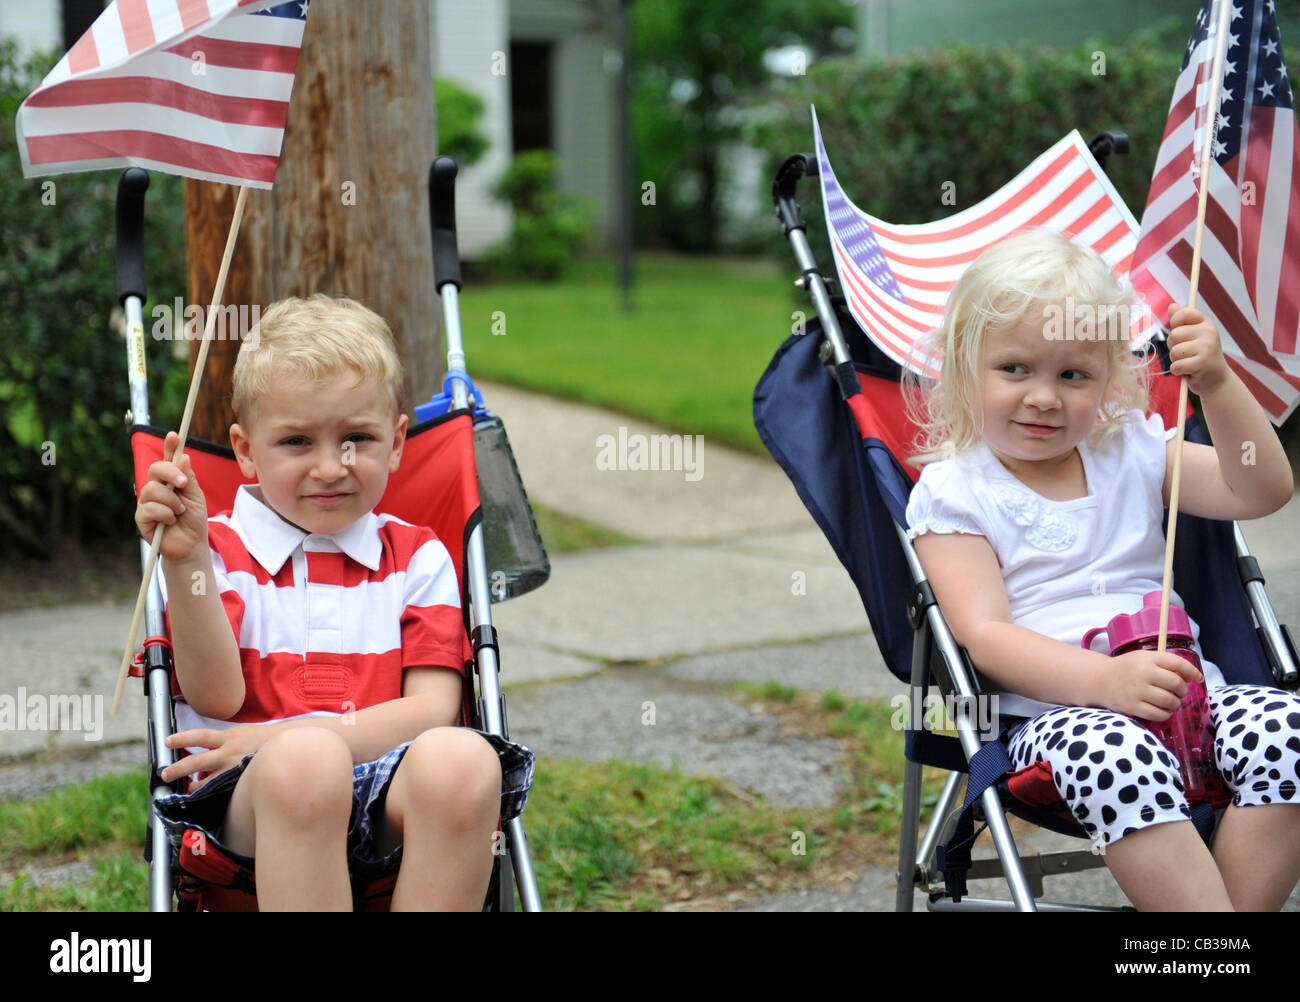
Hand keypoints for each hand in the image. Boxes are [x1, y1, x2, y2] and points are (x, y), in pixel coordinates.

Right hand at [134, 431, 209, 562]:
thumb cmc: (194, 520)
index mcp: (171, 480)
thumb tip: (183, 457)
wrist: (191, 545)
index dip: (169, 446)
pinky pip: (149, 508)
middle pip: (155, 469)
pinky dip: (165, 514)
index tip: (175, 435)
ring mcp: (147, 502)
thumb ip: (189, 478)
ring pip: (152, 489)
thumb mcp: (196, 496)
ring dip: (171, 501)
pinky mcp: (141, 517)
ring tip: (180, 512)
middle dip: (171, 473)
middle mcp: (156, 488)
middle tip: (184, 484)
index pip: (168, 460)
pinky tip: (170, 521)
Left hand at [160, 725, 269, 788]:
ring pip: (208, 780)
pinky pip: (222, 789)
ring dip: (195, 785)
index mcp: (227, 738)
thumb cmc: (259, 738)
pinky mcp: (241, 780)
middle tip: (165, 774)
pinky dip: (214, 792)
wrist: (285, 746)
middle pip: (197, 761)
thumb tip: (202, 747)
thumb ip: (221, 740)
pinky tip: (209, 796)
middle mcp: (229, 753)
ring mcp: (234, 768)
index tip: (167, 741)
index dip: (183, 738)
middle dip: (178, 768)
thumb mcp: (239, 732)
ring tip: (190, 787)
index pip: (201, 736)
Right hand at [1097, 649, 1202, 721]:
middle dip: (1183, 690)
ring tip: (1171, 702)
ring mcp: (1137, 691)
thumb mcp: (1144, 659)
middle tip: (1179, 692)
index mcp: (1147, 658)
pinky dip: (1165, 714)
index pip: (1177, 663)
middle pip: (1176, 684)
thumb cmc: (1127, 669)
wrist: (1099, 680)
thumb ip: (1166, 664)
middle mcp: (1143, 673)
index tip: (1197, 679)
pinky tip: (1162, 710)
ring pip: (1169, 701)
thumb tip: (1193, 676)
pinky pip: (1158, 714)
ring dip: (1175, 704)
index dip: (1192, 672)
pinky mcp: (1132, 706)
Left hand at [1166, 305, 1230, 396]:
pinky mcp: (1203, 362)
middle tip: (1186, 354)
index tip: (1181, 335)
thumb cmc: (1199, 357)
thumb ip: (1180, 322)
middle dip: (1174, 347)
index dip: (1175, 324)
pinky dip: (1178, 371)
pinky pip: (1177, 365)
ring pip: (1174, 351)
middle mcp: (1209, 332)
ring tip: (1189, 362)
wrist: (1216, 380)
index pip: (1183, 314)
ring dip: (1176, 360)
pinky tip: (1188, 371)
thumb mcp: (1191, 337)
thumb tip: (1171, 305)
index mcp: (1205, 323)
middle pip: (1174, 335)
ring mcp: (1207, 347)